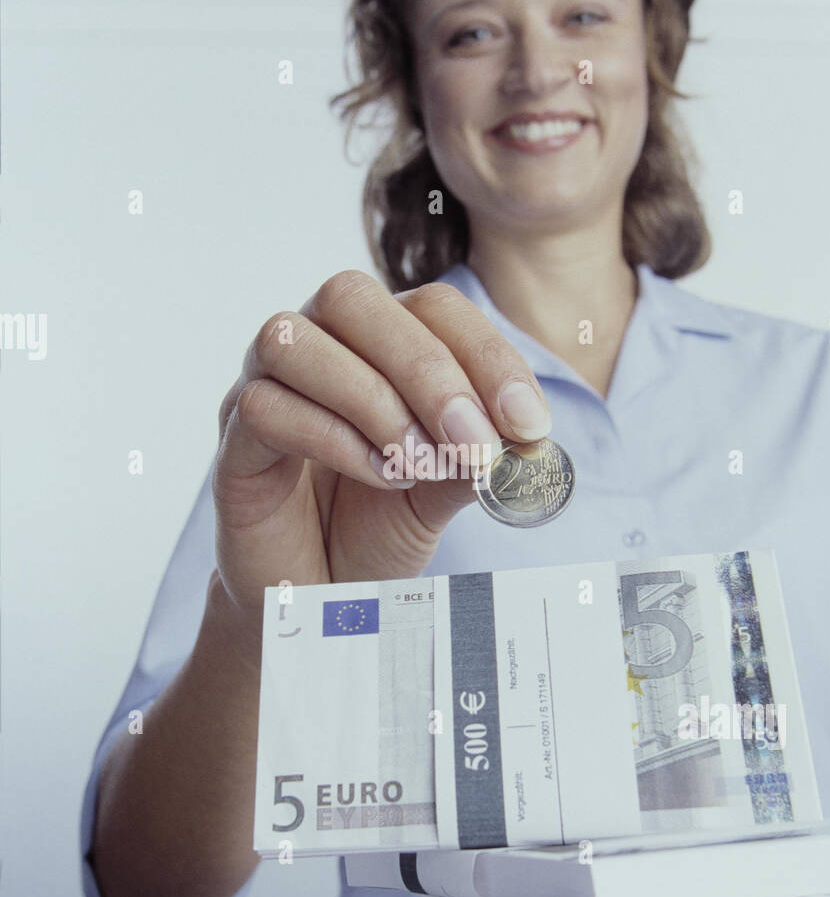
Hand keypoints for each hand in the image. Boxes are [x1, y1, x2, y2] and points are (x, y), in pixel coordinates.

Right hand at [212, 270, 551, 634]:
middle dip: (426, 368)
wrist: (320, 597)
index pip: (431, 306)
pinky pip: (265, 407)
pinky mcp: (234, 441)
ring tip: (419, 464)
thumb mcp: (445, 489)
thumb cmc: (377, 527)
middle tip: (472, 440)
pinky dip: (333, 438)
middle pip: (352, 299)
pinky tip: (379, 477)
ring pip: (294, 341)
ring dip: (372, 399)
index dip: (486, 356)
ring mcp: (262, 385)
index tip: (528, 424)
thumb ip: (476, 456)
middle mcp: (314, 344)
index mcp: (377, 341)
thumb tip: (524, 437)